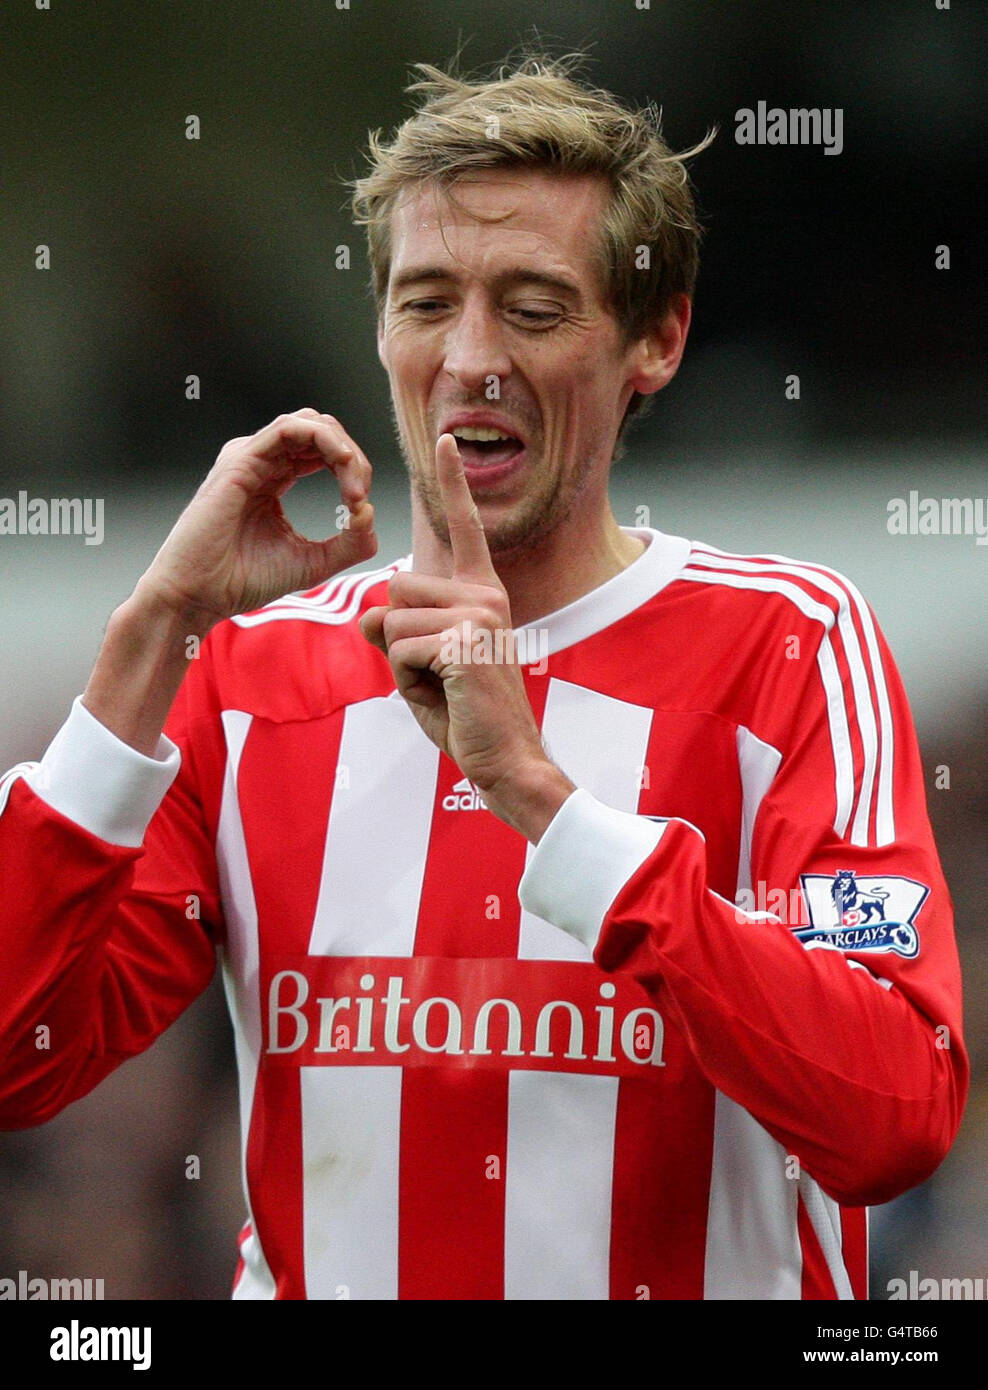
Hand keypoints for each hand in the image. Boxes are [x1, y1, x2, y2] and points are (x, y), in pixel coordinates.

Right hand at [138, 408, 376, 631]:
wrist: (198, 595)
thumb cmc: (242, 581)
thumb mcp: (313, 562)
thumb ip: (349, 542)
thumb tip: (370, 511)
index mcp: (274, 478)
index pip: (325, 453)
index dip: (354, 472)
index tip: (362, 510)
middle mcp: (261, 461)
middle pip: (322, 432)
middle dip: (354, 458)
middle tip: (361, 496)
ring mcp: (249, 456)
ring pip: (309, 423)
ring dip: (343, 449)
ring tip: (355, 485)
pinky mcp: (241, 459)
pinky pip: (290, 428)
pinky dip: (325, 441)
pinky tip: (343, 467)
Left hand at [359, 433, 573, 840]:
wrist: (505, 759)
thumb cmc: (467, 716)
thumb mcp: (422, 667)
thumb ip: (395, 632)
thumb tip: (369, 611)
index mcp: (482, 594)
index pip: (463, 530)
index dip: (453, 483)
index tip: (444, 439)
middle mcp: (485, 595)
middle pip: (395, 587)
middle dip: (395, 636)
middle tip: (434, 674)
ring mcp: (479, 616)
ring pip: (393, 621)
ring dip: (401, 664)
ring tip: (441, 686)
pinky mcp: (466, 642)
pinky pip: (400, 649)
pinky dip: (408, 681)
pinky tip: (445, 695)